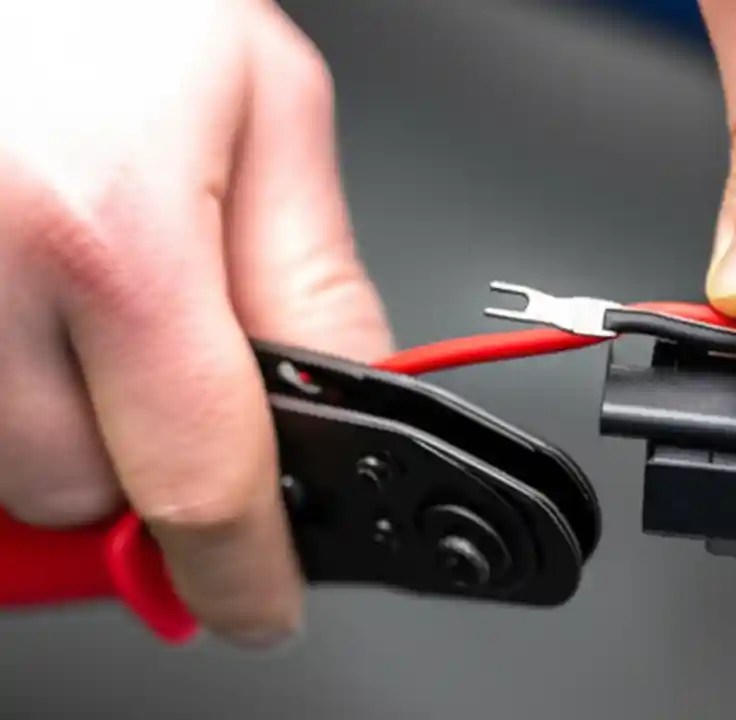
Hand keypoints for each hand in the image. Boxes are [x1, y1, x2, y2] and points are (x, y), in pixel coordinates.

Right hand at [0, 0, 391, 645]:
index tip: (257, 604)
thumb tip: (351, 398)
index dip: (241, 569)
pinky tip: (27, 290)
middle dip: (144, 462)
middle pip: (79, 493)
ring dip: (55, 417)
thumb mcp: (263, 103)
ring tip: (84, 285)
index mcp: (108, 230)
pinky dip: (0, 375)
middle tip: (164, 361)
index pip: (199, 477)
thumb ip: (312, 272)